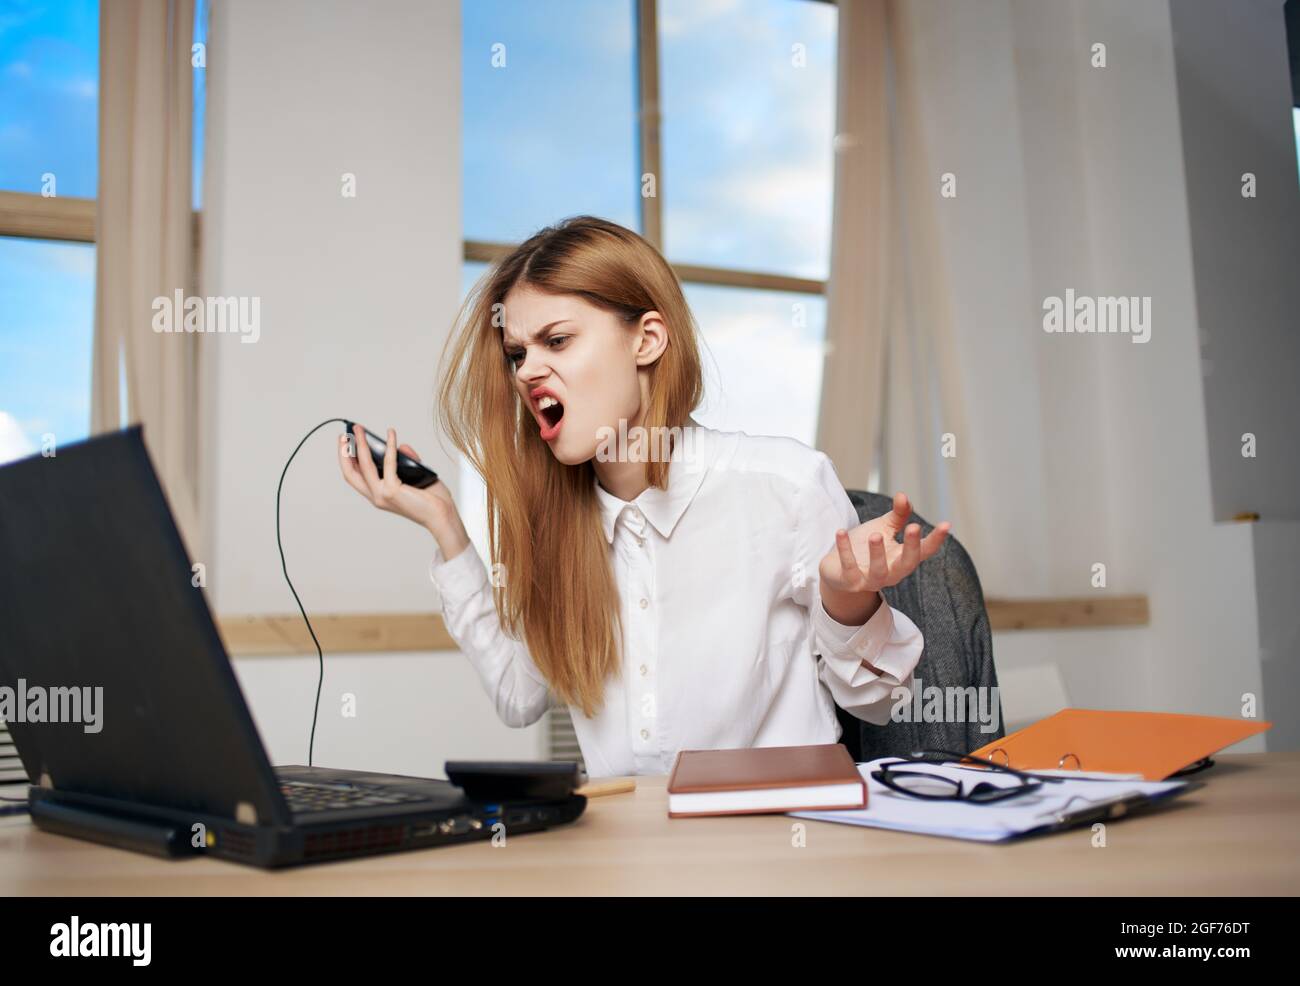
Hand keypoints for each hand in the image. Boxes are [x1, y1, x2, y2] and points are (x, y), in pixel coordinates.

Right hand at [337, 425, 468, 556]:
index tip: (345, 443)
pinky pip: (388, 462)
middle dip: (343, 452)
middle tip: (344, 434)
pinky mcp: (392, 491)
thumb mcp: (416, 477)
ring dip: (359, 444)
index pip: (355, 478)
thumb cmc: (432, 500)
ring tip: (359, 429)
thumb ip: (407, 462)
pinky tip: (391, 433)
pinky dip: (389, 445)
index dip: (347, 460)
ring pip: (363, 465)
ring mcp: (382, 495)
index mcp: (379, 495)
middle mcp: (377, 497)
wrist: (442, 516)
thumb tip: (401, 446)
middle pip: (350, 473)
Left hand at [819, 492, 949, 596]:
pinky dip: (845, 550)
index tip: (946, 524)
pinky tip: (841, 532)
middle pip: (907, 563)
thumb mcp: (884, 528)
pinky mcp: (850, 581)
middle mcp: (891, 572)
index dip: (936, 539)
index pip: (925, 550)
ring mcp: (871, 579)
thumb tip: (903, 495)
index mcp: (902, 558)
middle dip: (911, 546)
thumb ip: (897, 515)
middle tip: (913, 527)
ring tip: (875, 534)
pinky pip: (848, 567)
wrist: (837, 570)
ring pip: (879, 571)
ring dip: (877, 553)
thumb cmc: (864, 546)